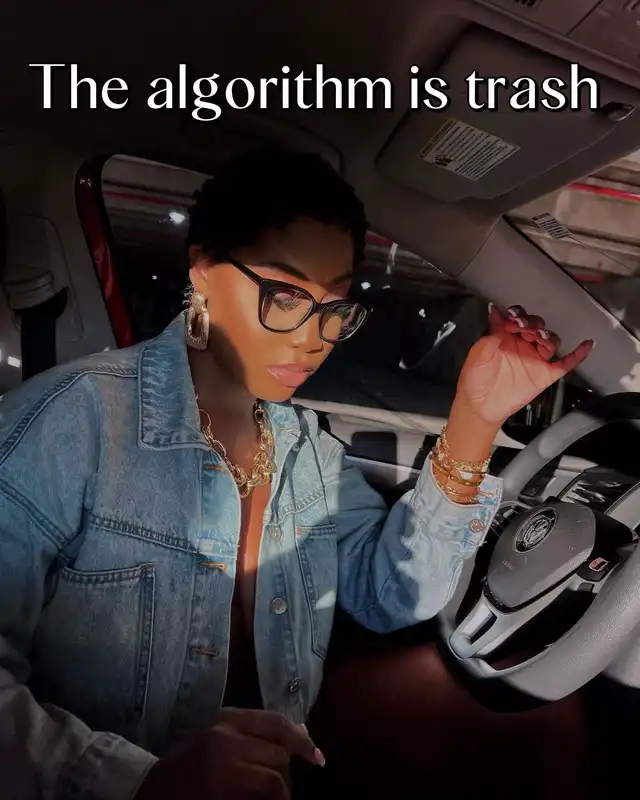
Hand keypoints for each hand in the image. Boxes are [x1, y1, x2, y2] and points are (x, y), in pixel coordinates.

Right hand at [135, 708, 323, 799]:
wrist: (146, 791)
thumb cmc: (185, 763)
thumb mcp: (217, 736)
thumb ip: (253, 732)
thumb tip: (301, 732)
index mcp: (224, 721)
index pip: (275, 724)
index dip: (301, 740)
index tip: (316, 758)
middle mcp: (226, 741)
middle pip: (279, 754)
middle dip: (284, 772)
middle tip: (278, 786)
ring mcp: (224, 771)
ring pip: (275, 780)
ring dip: (278, 792)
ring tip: (268, 798)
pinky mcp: (224, 796)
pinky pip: (263, 798)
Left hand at [455, 304, 593, 426]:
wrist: (480, 406)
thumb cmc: (475, 379)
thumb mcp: (479, 353)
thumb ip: (491, 332)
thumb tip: (494, 309)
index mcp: (505, 336)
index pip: (518, 318)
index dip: (518, 315)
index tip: (514, 318)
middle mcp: (522, 345)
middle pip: (537, 326)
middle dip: (533, 323)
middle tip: (525, 327)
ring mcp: (535, 359)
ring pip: (551, 341)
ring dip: (548, 336)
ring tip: (540, 338)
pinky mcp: (545, 374)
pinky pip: (566, 363)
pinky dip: (578, 354)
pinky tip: (587, 344)